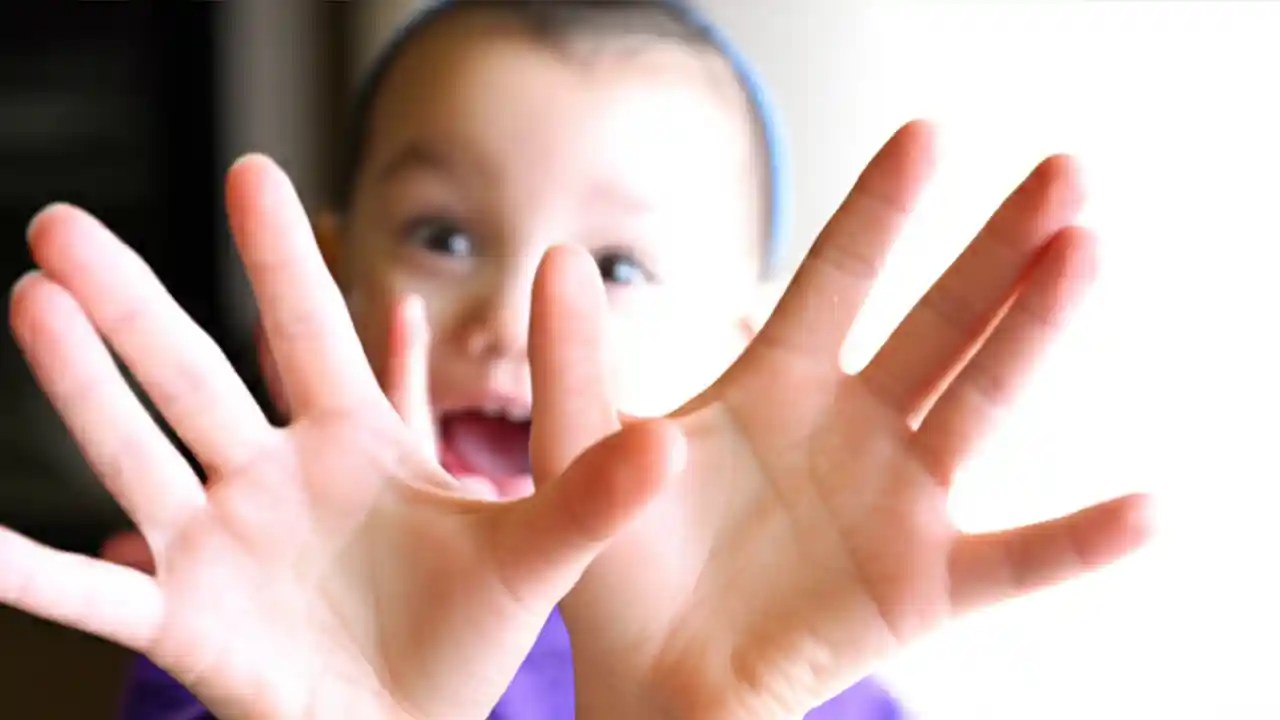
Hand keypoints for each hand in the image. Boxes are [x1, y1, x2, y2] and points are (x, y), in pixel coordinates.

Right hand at [0, 156, 683, 719]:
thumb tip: (668, 442)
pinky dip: (33, 571)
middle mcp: (275, 476)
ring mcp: (222, 544)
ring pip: (141, 454)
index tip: (258, 171)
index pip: (315, 330)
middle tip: (63, 221)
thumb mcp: (542, 551)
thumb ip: (593, 493)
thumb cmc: (473, 633)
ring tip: (33, 304)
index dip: (285, 258)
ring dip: (85, 388)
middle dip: (135, 301)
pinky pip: (97, 595)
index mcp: (358, 443)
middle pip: (195, 374)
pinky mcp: (189, 623)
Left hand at [536, 121, 1150, 718]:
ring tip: (1087, 253)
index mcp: (778, 386)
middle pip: (938, 322)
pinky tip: (1147, 510)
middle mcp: (853, 429)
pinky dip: (1078, 542)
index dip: (879, 210)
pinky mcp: (922, 585)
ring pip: (980, 406)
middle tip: (1063, 172)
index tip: (925, 135)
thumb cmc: (619, 573)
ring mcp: (896, 503)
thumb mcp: (582, 455)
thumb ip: (571, 364)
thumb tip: (555, 258)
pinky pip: (1014, 562)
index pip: (837, 279)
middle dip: (996, 249)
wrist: (651, 689)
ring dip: (1034, 334)